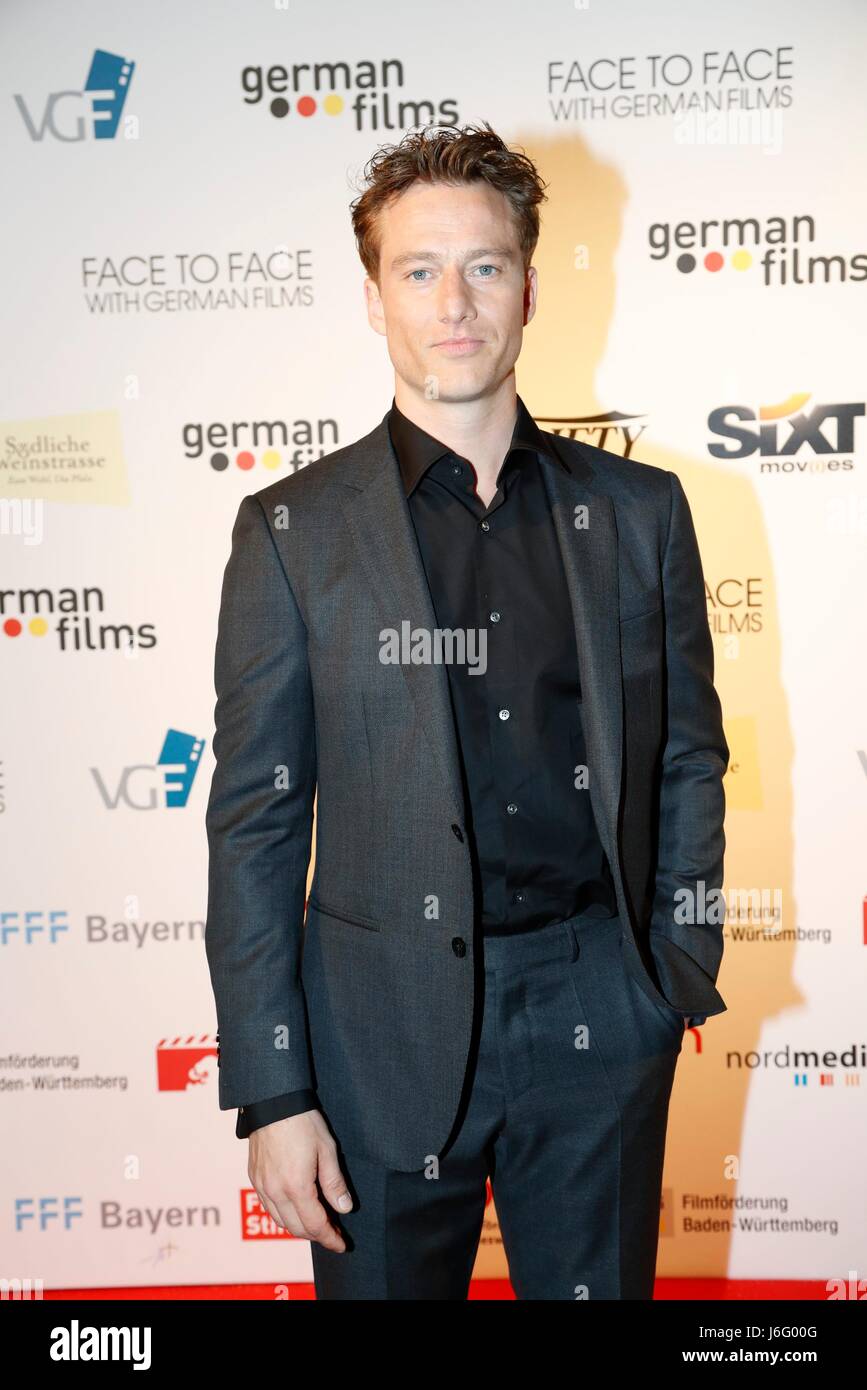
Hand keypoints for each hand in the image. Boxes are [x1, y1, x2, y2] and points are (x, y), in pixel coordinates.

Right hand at [248, 1108, 351, 1251]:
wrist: (273, 1102)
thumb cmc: (303, 1121)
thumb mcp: (327, 1149)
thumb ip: (334, 1183)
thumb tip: (344, 1208)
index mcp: (296, 1186)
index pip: (315, 1224)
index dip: (330, 1238)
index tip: (341, 1244)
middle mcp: (275, 1191)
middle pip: (297, 1228)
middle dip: (317, 1235)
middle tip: (334, 1233)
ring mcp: (262, 1185)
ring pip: (280, 1221)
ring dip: (299, 1227)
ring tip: (317, 1223)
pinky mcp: (255, 1178)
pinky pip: (269, 1207)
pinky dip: (283, 1215)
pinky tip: (295, 1209)